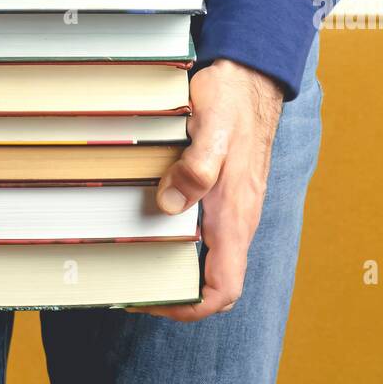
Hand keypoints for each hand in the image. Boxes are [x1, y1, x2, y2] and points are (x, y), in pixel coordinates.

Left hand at [131, 59, 284, 320]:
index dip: (191, 307)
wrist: (251, 76)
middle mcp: (236, 218)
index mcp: (235, 215)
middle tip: (132, 280)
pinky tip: (149, 215)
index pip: (223, 288)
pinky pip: (203, 228)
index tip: (155, 300)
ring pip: (207, 255)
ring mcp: (230, 206)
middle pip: (212, 279)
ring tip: (131, 252)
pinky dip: (177, 234)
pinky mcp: (222, 191)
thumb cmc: (233, 101)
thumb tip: (169, 205)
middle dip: (175, 289)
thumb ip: (195, 168)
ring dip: (173, 261)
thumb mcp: (211, 129)